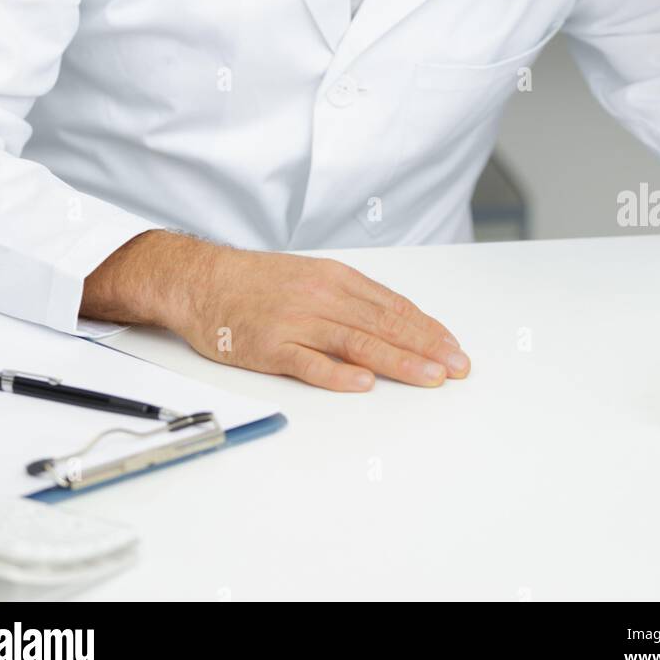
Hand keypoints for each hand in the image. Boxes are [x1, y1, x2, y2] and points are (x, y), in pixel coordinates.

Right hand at [175, 246, 470, 391]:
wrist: (201, 280)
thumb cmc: (256, 282)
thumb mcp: (310, 276)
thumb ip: (349, 298)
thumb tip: (393, 321)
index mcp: (334, 278)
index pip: (392, 306)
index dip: (427, 328)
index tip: (453, 346)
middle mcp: (320, 297)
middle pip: (383, 324)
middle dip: (426, 348)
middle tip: (457, 367)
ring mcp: (295, 322)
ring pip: (356, 343)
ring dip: (398, 362)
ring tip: (430, 376)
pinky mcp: (269, 347)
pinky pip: (309, 363)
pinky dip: (337, 373)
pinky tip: (363, 382)